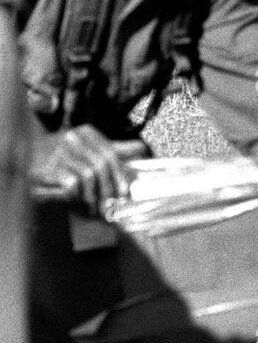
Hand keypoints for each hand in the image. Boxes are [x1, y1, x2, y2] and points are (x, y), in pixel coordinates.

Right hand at [30, 126, 148, 215]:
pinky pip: (72, 183)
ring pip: (88, 176)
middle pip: (101, 166)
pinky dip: (77, 197)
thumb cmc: (65, 159)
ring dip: (92, 197)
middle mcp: (73, 138)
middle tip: (109, 207)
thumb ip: (115, 150)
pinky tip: (78, 205)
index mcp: (86, 133)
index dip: (120, 175)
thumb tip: (144, 149)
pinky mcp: (46, 167)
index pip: (110, 154)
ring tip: (93, 210)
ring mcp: (58, 151)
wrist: (28, 161)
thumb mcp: (90, 151)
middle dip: (108, 190)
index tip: (124, 194)